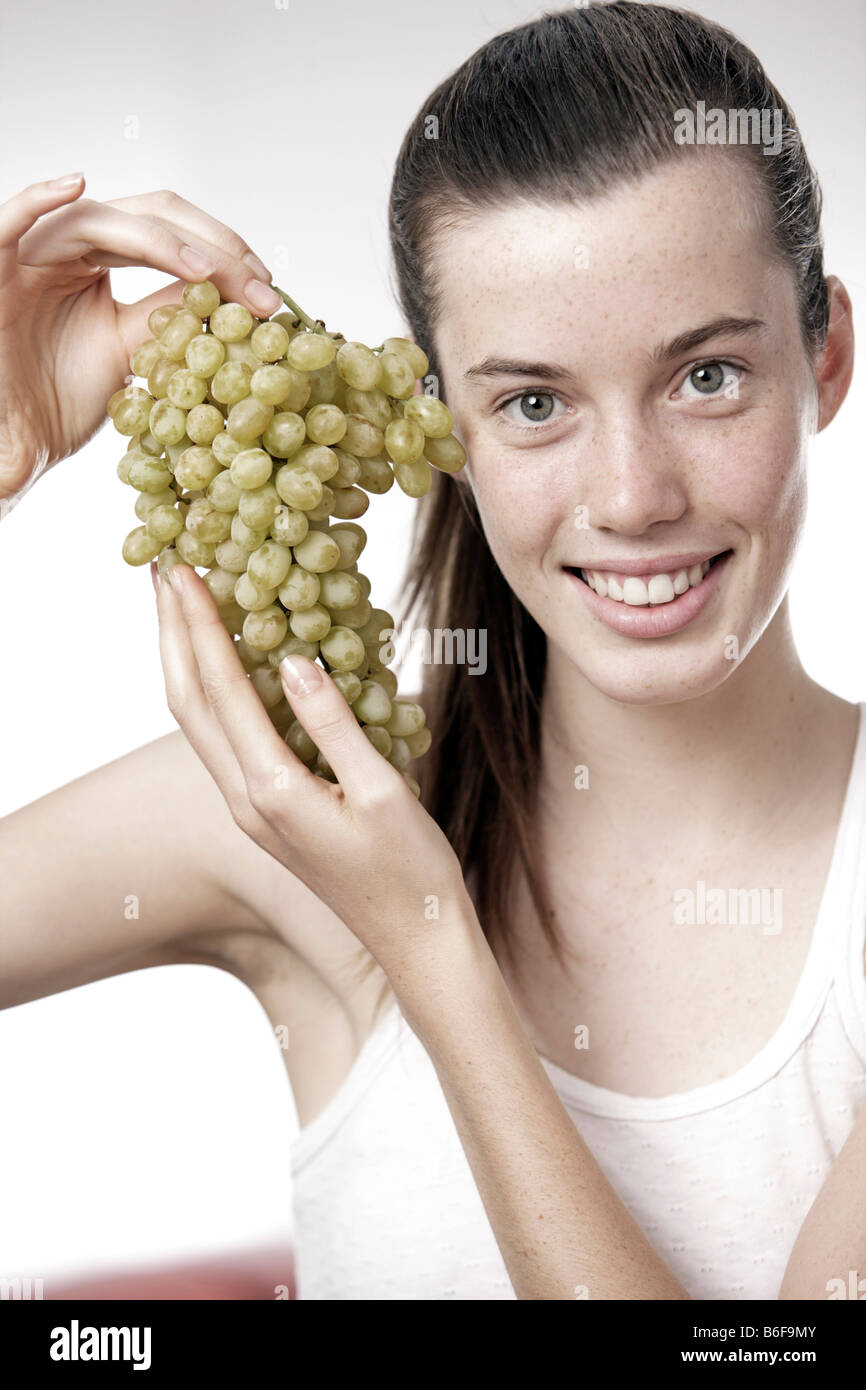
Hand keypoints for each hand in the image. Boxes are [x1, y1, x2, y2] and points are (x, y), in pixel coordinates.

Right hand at [0, 175, 281, 502]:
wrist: (10, 440)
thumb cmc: (56, 400)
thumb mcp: (130, 353)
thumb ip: (168, 317)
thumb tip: (227, 295)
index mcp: (101, 262)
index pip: (173, 238)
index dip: (224, 255)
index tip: (268, 292)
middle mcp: (71, 248)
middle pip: (150, 217)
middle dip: (211, 246)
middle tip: (257, 283)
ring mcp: (34, 252)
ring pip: (101, 220)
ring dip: (160, 239)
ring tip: (206, 269)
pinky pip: (10, 221)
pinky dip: (37, 198)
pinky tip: (76, 185)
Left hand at [155, 562, 476, 982]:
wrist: (414, 938)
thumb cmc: (410, 869)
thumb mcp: (382, 791)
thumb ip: (335, 723)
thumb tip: (295, 658)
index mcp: (272, 791)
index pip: (223, 690)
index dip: (200, 626)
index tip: (184, 570)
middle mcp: (246, 800)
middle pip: (188, 703)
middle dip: (172, 635)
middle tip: (163, 572)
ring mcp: (251, 809)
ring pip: (200, 723)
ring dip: (185, 661)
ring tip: (181, 607)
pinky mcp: (266, 812)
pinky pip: (226, 740)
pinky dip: (215, 692)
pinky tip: (227, 665)